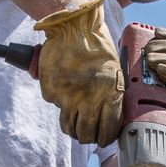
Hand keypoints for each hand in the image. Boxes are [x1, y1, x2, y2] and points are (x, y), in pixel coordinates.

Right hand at [33, 0, 123, 145]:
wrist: (74, 28)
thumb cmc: (98, 47)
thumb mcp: (115, 72)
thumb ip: (112, 97)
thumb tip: (109, 120)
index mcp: (109, 94)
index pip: (108, 130)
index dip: (106, 138)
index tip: (104, 138)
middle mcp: (88, 99)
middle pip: (86, 135)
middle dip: (88, 138)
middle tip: (88, 134)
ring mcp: (67, 97)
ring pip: (68, 127)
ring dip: (73, 127)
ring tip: (76, 119)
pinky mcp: (51, 92)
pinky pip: (56, 105)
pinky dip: (60, 101)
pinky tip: (66, 87)